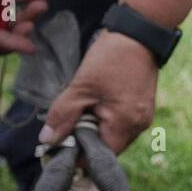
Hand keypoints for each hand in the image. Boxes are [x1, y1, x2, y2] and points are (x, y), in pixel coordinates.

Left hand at [40, 30, 157, 153]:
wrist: (138, 34)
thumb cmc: (111, 59)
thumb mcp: (80, 87)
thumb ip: (62, 116)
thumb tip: (48, 141)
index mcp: (126, 123)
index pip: (100, 155)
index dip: (79, 153)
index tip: (60, 144)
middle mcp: (139, 125)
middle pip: (108, 147)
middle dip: (86, 139)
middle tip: (68, 121)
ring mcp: (144, 116)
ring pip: (114, 135)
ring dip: (96, 128)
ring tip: (83, 108)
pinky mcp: (143, 107)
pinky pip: (121, 123)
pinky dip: (106, 119)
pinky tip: (97, 103)